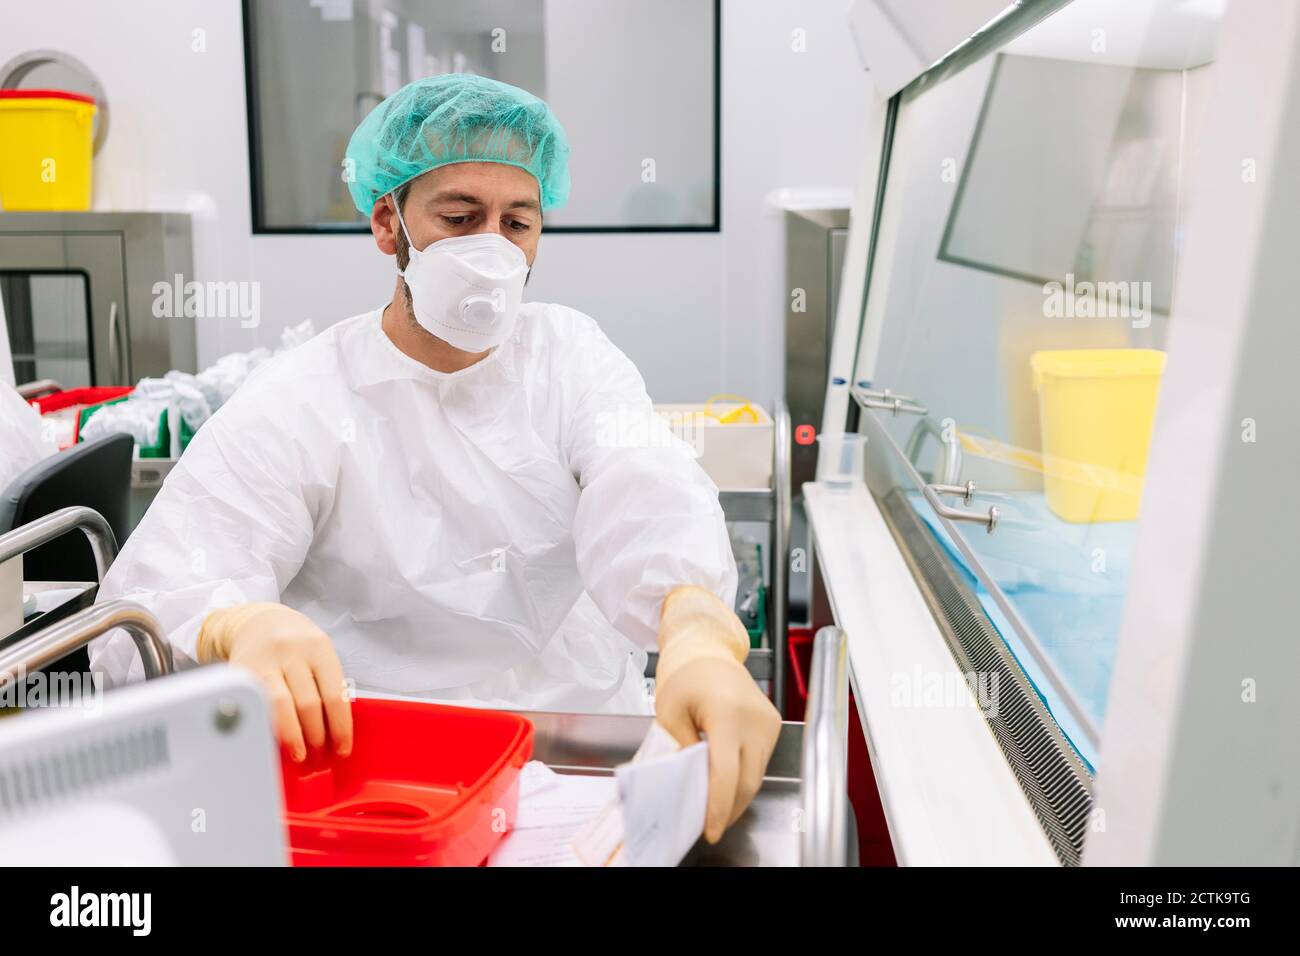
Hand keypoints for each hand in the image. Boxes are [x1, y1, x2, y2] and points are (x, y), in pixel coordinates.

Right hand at [197, 603, 352, 761]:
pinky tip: (274, 739)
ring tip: (298, 753)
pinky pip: (257, 706)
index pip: (334, 695)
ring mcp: (264, 662)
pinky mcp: (242, 673)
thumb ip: (327, 685)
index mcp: (319, 647)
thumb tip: (335, 732)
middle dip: (315, 736)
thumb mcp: (318, 654)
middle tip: (319, 754)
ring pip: (280, 707)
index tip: (342, 748)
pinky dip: (268, 727)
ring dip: (291, 737)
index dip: (340, 728)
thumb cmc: (295, 645)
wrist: (258, 622)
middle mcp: (292, 652)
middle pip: (308, 705)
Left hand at [655, 655, 781, 843]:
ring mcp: (768, 723)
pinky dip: (744, 776)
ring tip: (715, 806)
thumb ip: (680, 750)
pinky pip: (760, 761)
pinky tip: (727, 782)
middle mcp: (754, 721)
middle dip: (729, 809)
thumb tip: (690, 785)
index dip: (718, 807)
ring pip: (757, 775)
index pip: (727, 773)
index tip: (709, 829)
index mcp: (727, 715)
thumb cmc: (686, 676)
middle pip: (747, 782)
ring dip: (737, 794)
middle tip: (709, 825)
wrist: (709, 650)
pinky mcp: (772, 725)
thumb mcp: (669, 713)